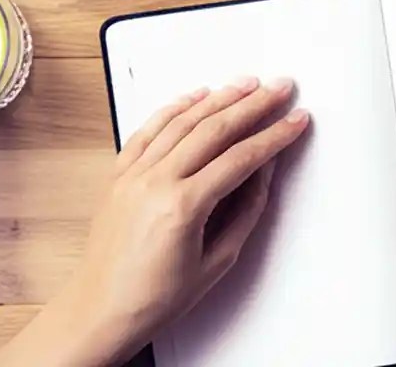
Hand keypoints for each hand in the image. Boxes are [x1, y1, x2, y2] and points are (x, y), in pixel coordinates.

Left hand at [0, 76, 309, 366]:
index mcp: (182, 207)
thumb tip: (262, 174)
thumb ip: (244, 212)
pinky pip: (148, 130)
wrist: (101, 310)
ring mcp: (133, 175)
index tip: (295, 120)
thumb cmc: (154, 298)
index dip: (274, 136)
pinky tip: (195, 96)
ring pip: (182, 122)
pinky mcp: (119, 174)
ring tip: (245, 84)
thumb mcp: (216, 262)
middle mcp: (155, 182)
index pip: (241, 158)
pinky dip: (174, 109)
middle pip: (214, 129)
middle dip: (253, 105)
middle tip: (279, 89)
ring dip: (218, 98)